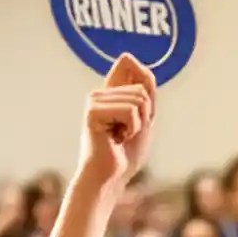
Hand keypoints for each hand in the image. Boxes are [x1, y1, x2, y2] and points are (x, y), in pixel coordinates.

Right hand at [79, 54, 156, 189]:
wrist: (112, 177)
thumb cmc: (126, 153)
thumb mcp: (144, 117)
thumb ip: (144, 90)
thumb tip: (132, 59)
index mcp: (111, 92)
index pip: (128, 63)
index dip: (142, 82)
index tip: (137, 111)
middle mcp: (100, 93)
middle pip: (142, 89)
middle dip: (145, 116)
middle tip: (127, 133)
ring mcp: (94, 101)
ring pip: (138, 100)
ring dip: (138, 125)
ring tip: (121, 137)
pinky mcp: (92, 112)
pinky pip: (129, 112)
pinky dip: (132, 129)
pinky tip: (115, 139)